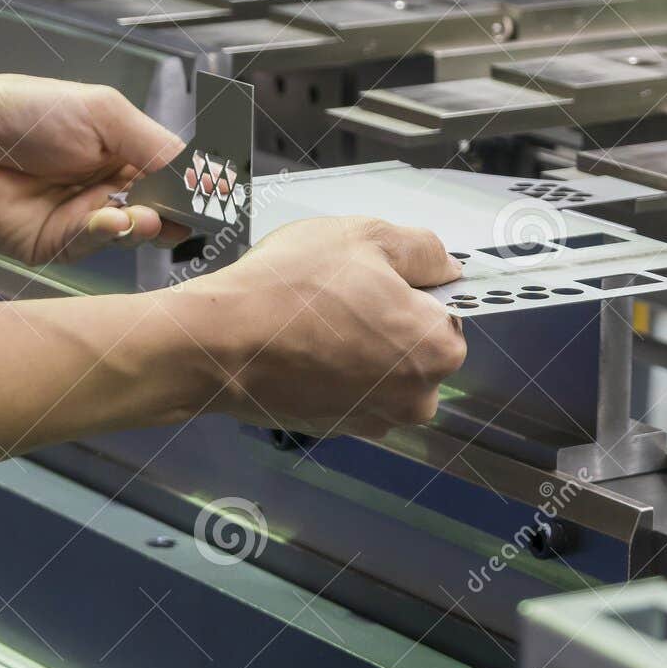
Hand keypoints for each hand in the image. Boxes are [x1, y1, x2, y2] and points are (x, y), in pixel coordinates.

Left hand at [0, 75, 189, 265]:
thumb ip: (155, 144)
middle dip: (179, 212)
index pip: (172, 173)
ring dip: (146, 224)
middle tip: (194, 212)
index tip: (219, 193)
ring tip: (149, 214)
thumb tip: (201, 173)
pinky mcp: (56, 245)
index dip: (195, 185)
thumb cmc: (16, 111)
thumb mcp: (102, 112)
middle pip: (161, 208)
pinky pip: (94, 245)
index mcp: (120, 148)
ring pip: (133, 232)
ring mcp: (82, 217)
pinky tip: (112, 217)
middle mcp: (106, 185)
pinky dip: (109, 233)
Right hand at [171, 218, 467, 437]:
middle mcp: (417, 397)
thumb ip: (423, 249)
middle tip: (338, 294)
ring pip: (382, 371)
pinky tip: (299, 346)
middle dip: (387, 321)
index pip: (447, 312)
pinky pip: (349, 390)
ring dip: (359, 347)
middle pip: (416, 347)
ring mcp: (375, 421)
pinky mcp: (337, 430)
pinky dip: (333, 371)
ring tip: (313, 320)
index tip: (374, 278)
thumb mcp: (366, 237)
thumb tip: (445, 268)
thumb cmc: (294, 287)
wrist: (219, 345)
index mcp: (438, 350)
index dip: (412, 288)